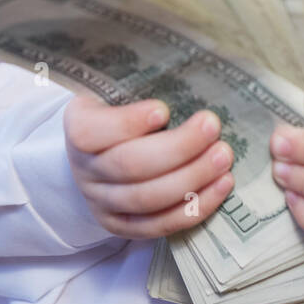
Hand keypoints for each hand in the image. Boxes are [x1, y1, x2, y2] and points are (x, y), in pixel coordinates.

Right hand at [64, 96, 233, 238]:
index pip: (91, 132)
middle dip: (178, 147)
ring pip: (147, 199)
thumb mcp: (115, 95)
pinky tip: (222, 184)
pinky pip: (160, 225)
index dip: (127, 123)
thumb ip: (139, 88)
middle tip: (212, 125)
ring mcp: (102, 203)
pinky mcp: (123, 226)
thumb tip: (189, 77)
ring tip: (223, 155)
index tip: (163, 109)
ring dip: (193, 177)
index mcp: (79, 129)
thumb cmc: (118, 116)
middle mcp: (85, 170)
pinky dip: (195, 207)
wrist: (97, 157)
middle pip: (129, 166)